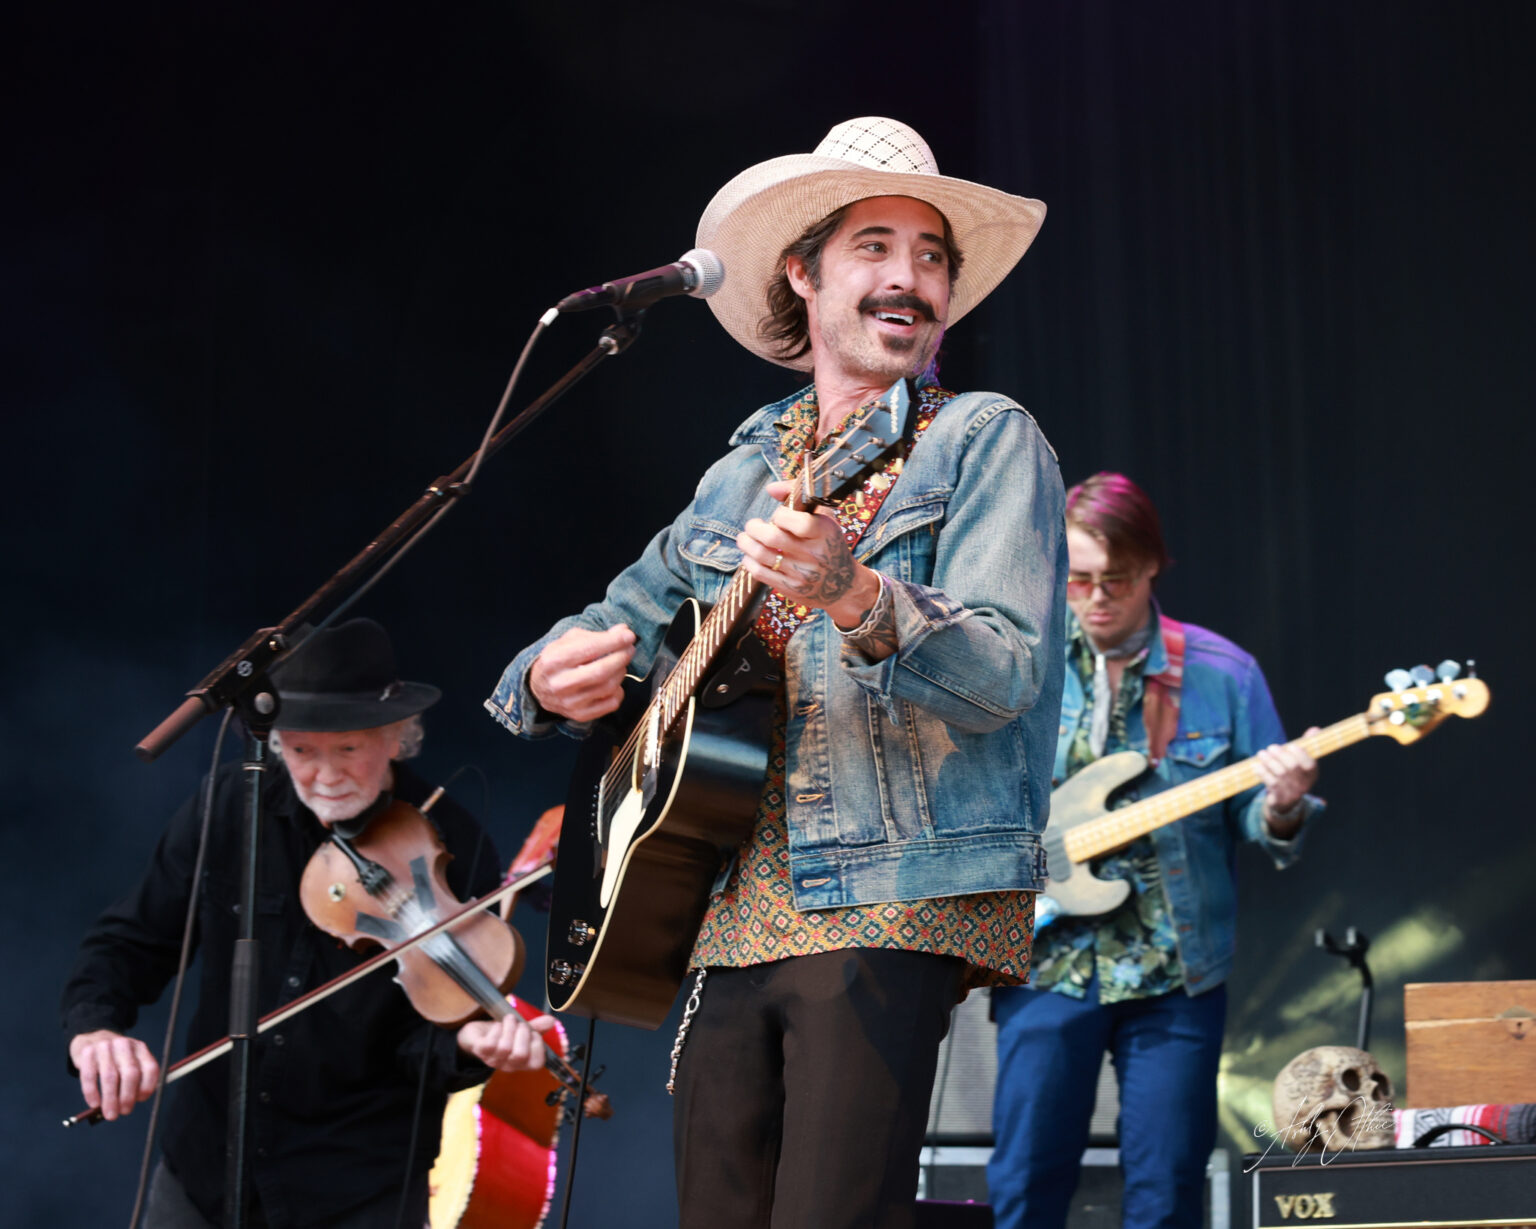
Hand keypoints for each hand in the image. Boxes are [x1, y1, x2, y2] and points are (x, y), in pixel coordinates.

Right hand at [70, 1029, 159, 1120]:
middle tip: (123, 1112)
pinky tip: (94, 1103)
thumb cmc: (115, 1059)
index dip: (147, 1087)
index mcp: (140, 1049)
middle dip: (128, 1097)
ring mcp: (106, 1047)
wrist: (92, 1038)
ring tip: (110, 1114)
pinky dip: (92, 1093)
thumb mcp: (130, 1062)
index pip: (150, 1068)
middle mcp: (125, 1046)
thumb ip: (135, 1080)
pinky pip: (89, 1076)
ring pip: (110, 1076)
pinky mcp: (88, 1052)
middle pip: (131, 1073)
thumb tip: (131, 1105)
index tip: (140, 1100)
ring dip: (110, 1099)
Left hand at [456, 1006, 556, 1073]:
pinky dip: (496, 1030)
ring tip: (508, 1019)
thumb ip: (537, 1027)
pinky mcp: (480, 1051)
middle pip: (521, 1055)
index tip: (533, 1033)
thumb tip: (552, 1021)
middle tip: (520, 1024)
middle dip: (523, 1033)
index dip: (538, 1045)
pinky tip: (497, 1026)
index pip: (536, 1063)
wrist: (476, 1035)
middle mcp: (508, 1065)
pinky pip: (490, 1043)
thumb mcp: (521, 1030)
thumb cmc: (502, 1034)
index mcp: (522, 1062)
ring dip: (509, 1027)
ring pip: (505, 1047)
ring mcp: (493, 1060)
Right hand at [529, 625, 635, 721]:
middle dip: (622, 657)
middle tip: (629, 648)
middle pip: (602, 671)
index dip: (614, 641)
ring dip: (621, 671)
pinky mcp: (580, 715)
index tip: (628, 635)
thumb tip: (623, 631)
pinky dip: (619, 690)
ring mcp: (570, 702)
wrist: (539, 687)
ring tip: (620, 663)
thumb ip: (595, 635)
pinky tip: (613, 682)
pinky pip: (612, 703)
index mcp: (554, 660)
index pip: (590, 648)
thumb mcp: (569, 641)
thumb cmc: (558, 659)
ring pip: (609, 687)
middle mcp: (560, 683)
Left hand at [738, 480, 880, 626]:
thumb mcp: (824, 518)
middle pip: (772, 538)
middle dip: (754, 528)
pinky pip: (760, 573)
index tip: (777, 515)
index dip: (780, 515)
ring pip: (762, 555)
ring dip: (746, 543)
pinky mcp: (791, 588)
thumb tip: (770, 488)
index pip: (798, 522)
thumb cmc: (828, 543)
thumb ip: (799, 496)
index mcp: (824, 533)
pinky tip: (750, 556)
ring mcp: (802, 574)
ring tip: (745, 538)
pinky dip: (749, 561)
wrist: (843, 585)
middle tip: (752, 525)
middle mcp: (814, 555)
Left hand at [1257, 727, 1319, 835]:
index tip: (1290, 746)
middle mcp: (1304, 784)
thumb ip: (1306, 745)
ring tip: (1262, 754)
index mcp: (1311, 774)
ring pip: (1280, 773)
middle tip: (1271, 747)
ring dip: (1269, 761)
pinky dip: (1263, 772)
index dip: (1300, 754)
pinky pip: (1271, 783)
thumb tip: (1315, 729)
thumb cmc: (1292, 775)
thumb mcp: (1300, 762)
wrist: (1285, 802)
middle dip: (1280, 754)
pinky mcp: (1280, 798)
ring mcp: (1292, 793)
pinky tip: (1258, 766)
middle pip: (1292, 766)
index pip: (1310, 764)